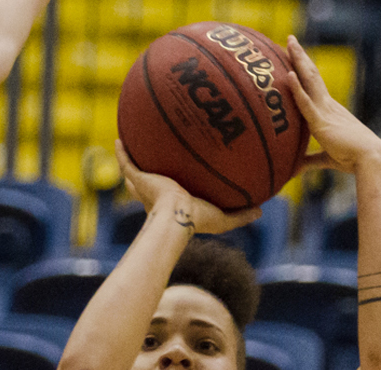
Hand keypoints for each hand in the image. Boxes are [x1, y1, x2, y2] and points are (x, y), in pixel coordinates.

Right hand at [115, 140, 261, 234]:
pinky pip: (126, 162)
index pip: (171, 193)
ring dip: (133, 158)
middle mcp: (156, 194)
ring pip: (134, 171)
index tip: (179, 175)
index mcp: (173, 202)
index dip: (173, 186)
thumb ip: (241, 215)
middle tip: (153, 156)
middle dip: (149, 172)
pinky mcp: (138, 178)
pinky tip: (119, 138)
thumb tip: (261, 211)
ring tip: (131, 141)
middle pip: (149, 181)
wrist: (177, 218)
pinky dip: (121, 152)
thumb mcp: (224, 218)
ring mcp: (145, 185)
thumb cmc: (198, 221)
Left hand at [284, 37, 380, 173]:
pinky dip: (297, 88)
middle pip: (311, 75)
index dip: (303, 70)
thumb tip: (295, 166)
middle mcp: (327, 105)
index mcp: (329, 110)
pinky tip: (289, 74)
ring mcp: (324, 111)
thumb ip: (311, 159)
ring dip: (298, 60)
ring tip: (289, 42)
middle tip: (290, 39)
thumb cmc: (352, 159)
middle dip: (299, 56)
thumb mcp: (327, 157)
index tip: (294, 56)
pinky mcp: (321, 122)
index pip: (313, 85)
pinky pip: (306, 102)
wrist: (370, 159)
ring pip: (309, 80)